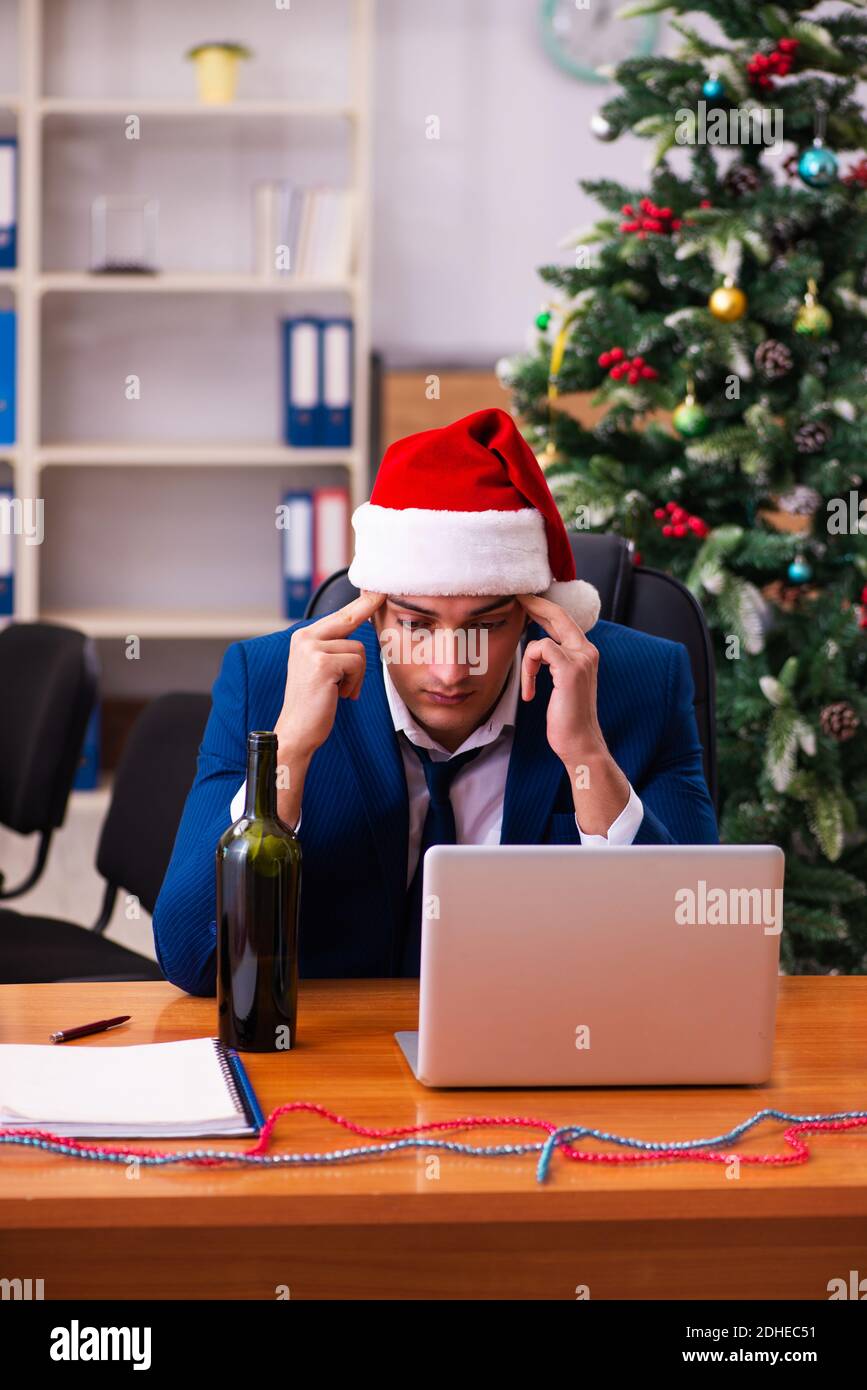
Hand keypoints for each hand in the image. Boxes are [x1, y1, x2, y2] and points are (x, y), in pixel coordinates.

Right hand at [274, 590, 384, 762]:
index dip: (359, 603)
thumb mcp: (321, 668)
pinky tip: (341, 694)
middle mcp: (305, 638)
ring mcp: (311, 649)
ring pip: (357, 649)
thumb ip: (334, 647)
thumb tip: (359, 627)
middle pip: (348, 618)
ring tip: (342, 690)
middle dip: (367, 607)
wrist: (297, 730)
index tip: (375, 590)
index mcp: (304, 637)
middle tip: (381, 594)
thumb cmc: (314, 703)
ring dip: (358, 674)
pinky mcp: (322, 663)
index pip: (338, 615)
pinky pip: (356, 664)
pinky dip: (355, 682)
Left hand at [516, 593, 606, 767]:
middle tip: (517, 597)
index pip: (564, 620)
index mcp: (586, 653)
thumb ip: (556, 662)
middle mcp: (587, 651)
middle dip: (535, 604)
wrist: (580, 743)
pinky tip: (531, 693)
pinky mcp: (570, 669)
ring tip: (530, 686)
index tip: (527, 600)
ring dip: (527, 663)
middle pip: (558, 615)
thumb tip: (540, 647)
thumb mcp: (562, 684)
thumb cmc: (568, 718)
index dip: (545, 608)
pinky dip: (529, 670)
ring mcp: (581, 658)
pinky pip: (540, 650)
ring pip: (541, 640)